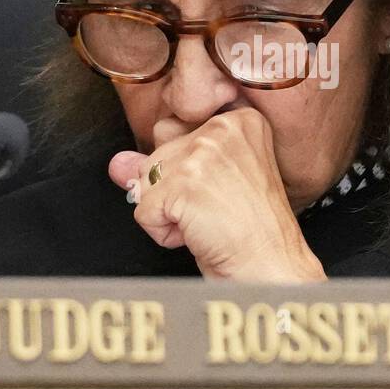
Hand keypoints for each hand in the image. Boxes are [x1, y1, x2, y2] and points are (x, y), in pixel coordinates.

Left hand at [107, 108, 325, 282]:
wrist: (271, 267)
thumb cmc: (252, 232)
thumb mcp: (207, 185)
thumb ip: (162, 165)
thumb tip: (118, 164)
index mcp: (238, 120)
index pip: (173, 133)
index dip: (186, 173)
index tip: (221, 190)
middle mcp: (222, 127)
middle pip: (157, 157)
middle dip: (173, 192)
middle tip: (216, 210)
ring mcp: (202, 154)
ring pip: (146, 182)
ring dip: (168, 212)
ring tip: (208, 221)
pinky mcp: (184, 184)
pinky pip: (143, 211)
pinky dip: (163, 233)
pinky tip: (199, 234)